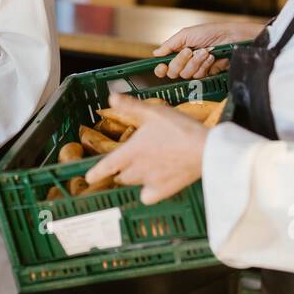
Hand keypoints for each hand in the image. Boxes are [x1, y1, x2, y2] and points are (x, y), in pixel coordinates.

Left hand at [85, 93, 208, 204]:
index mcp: (131, 151)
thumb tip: (111, 97)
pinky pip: (147, 196)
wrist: (205, 149)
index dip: (94, 172)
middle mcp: (137, 170)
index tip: (88, 177)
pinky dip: (147, 192)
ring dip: (133, 177)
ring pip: (133, 183)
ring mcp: (150, 182)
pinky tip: (154, 184)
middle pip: (120, 175)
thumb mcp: (153, 111)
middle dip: (121, 169)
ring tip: (142, 168)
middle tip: (129, 160)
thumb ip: (130, 106)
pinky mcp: (164, 190)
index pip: (106, 166)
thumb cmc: (179, 128)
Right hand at [153, 21, 262, 78]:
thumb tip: (156, 53)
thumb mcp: (186, 34)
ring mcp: (196, 69)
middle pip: (173, 72)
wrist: (230, 37)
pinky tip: (211, 57)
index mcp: (178, 52)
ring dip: (196, 62)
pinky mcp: (207, 74)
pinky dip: (205, 65)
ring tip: (205, 51)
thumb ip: (170, 44)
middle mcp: (185, 62)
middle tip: (189, 51)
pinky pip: (200, 76)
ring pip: (187, 75)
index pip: (164, 66)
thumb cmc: (210, 32)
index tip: (162, 67)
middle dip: (181, 61)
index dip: (161, 69)